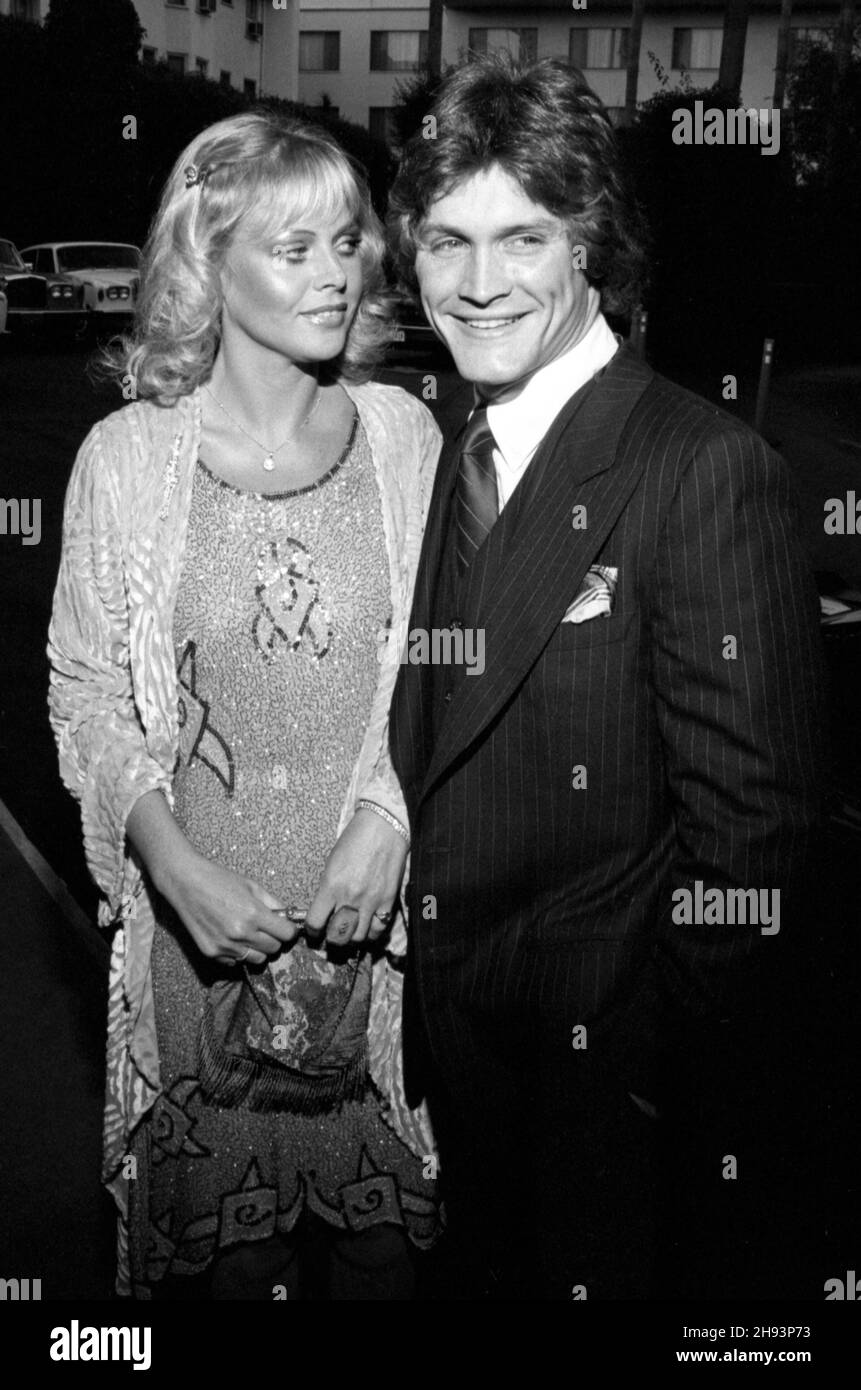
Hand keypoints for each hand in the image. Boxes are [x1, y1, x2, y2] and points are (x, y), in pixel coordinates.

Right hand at [161, 848, 300, 967]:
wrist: (186, 883)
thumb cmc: (219, 880)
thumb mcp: (252, 886)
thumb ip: (273, 903)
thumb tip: (289, 917)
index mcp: (254, 914)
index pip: (287, 934)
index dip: (289, 930)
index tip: (285, 927)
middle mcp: (241, 933)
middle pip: (274, 949)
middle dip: (274, 939)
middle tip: (266, 929)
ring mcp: (225, 946)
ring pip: (257, 959)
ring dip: (258, 949)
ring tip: (248, 934)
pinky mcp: (212, 953)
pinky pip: (236, 962)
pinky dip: (237, 953)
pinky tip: (230, 937)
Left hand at [305, 808, 407, 945]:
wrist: (383, 827)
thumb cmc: (354, 840)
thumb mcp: (331, 863)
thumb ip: (328, 888)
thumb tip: (325, 910)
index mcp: (331, 885)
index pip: (315, 922)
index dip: (312, 931)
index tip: (314, 931)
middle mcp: (350, 897)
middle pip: (337, 936)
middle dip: (332, 939)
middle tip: (332, 935)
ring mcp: (371, 901)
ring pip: (358, 937)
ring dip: (352, 938)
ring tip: (350, 932)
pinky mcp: (388, 901)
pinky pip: (379, 929)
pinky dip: (372, 933)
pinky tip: (368, 928)